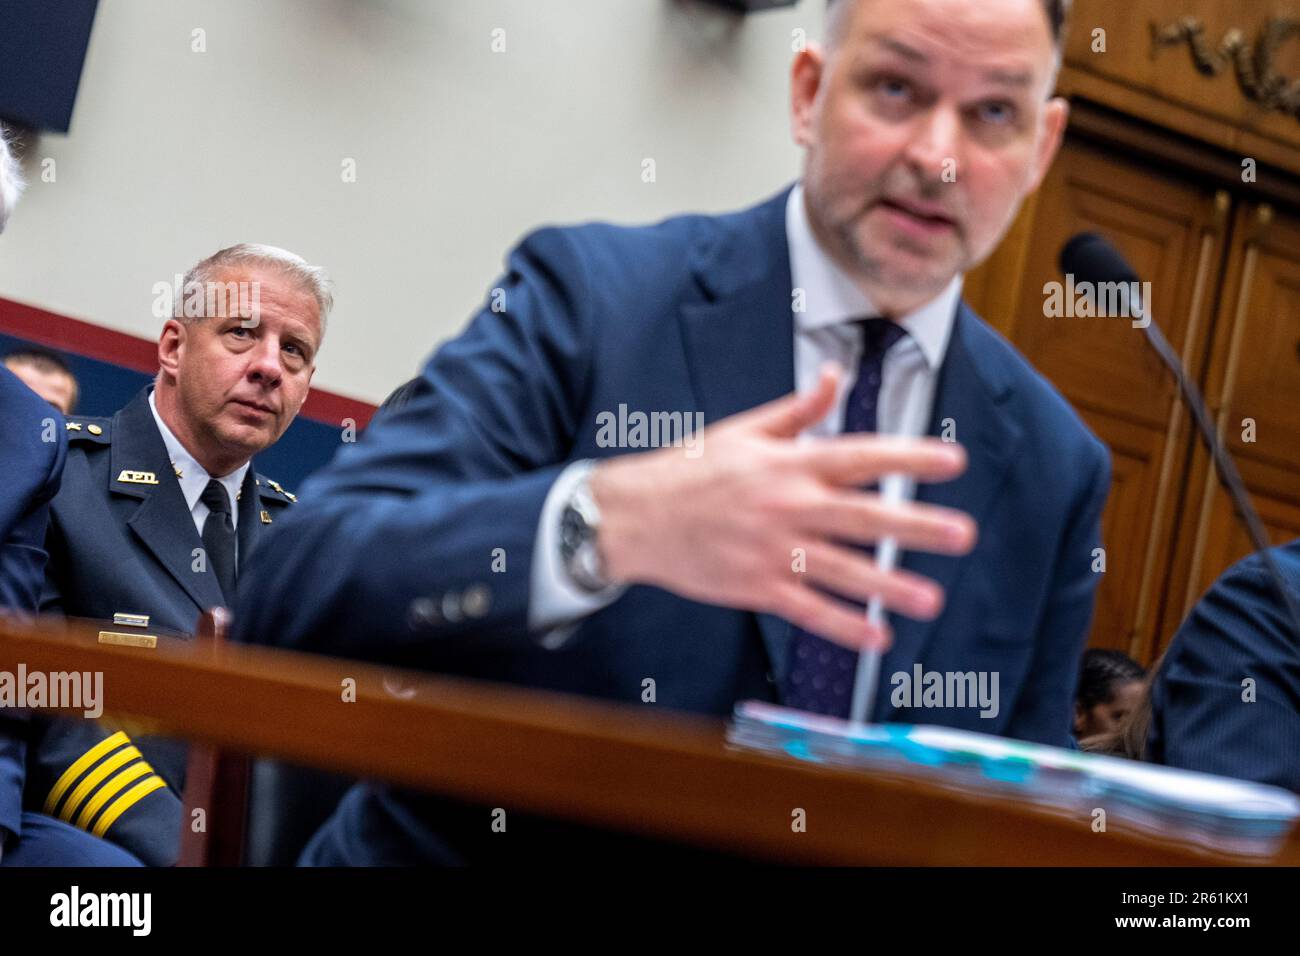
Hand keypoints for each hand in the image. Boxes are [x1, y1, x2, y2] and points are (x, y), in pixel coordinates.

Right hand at [590, 366, 975, 651]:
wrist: (635, 516)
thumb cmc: (690, 469)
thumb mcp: (745, 429)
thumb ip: (800, 409)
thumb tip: (836, 374)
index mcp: (789, 462)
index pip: (861, 456)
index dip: (909, 458)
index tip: (953, 462)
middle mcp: (788, 505)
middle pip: (863, 516)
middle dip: (916, 526)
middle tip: (962, 535)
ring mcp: (772, 549)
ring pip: (842, 570)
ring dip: (889, 586)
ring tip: (931, 600)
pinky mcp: (756, 586)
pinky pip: (808, 609)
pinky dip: (844, 627)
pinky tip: (878, 638)